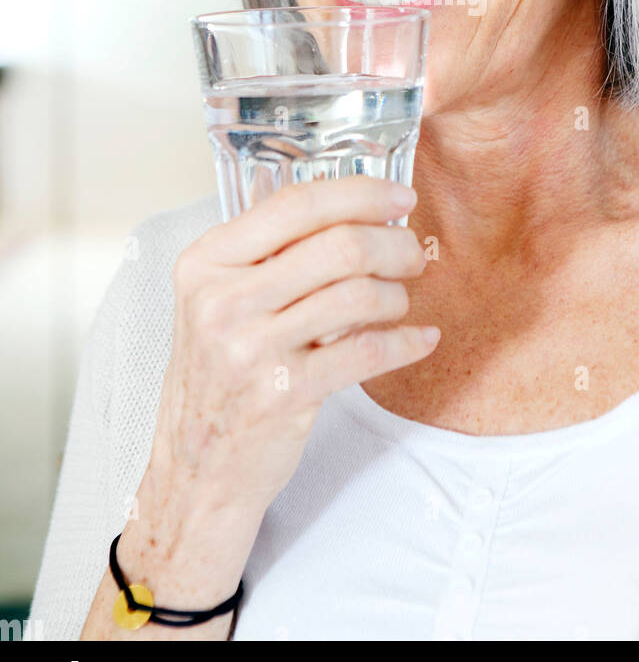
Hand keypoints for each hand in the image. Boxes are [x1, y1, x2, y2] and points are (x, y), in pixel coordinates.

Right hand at [148, 175, 437, 521]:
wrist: (195, 467)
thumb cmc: (218, 374)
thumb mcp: (219, 300)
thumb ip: (270, 254)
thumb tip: (354, 207)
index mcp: (207, 262)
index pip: (296, 205)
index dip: (360, 193)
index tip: (398, 196)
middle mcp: (223, 300)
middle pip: (340, 246)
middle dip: (393, 245)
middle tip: (410, 254)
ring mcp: (251, 349)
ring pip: (359, 296)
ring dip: (397, 295)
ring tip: (399, 301)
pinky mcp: (283, 395)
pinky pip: (367, 352)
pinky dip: (405, 342)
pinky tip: (419, 339)